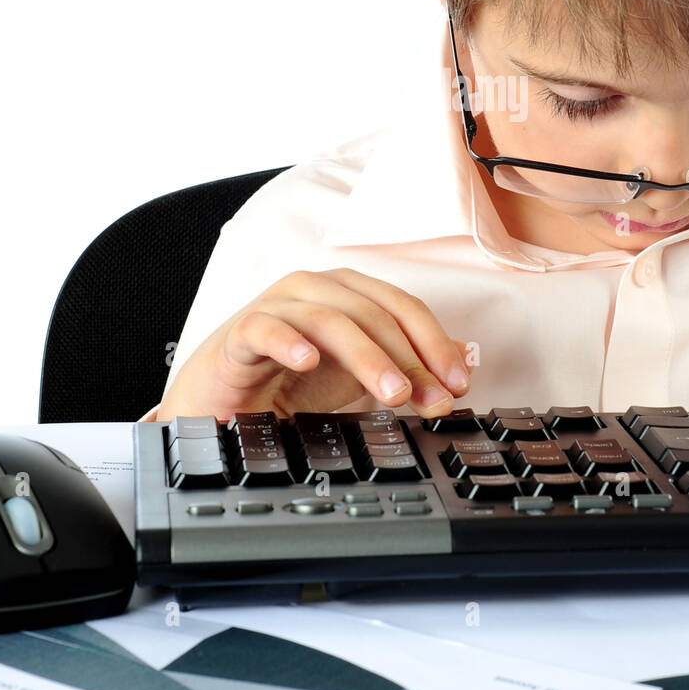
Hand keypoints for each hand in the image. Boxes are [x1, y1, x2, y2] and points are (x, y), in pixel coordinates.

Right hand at [154, 268, 470, 421]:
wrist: (228, 398)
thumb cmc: (293, 378)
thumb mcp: (360, 374)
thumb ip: (407, 366)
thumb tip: (460, 368)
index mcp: (349, 292)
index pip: (403, 308)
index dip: (435, 344)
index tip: (458, 383)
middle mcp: (316, 289)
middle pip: (373, 314)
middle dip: (410, 361)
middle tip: (432, 399)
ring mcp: (277, 306)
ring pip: (330, 320)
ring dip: (368, 357)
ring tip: (392, 393)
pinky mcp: (241, 331)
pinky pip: (266, 329)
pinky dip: (289, 342)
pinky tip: (309, 362)